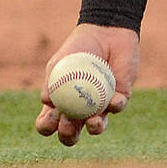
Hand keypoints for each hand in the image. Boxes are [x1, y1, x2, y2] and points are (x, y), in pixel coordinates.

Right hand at [35, 24, 138, 146]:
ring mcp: (100, 105)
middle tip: (68, 123)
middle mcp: (79, 109)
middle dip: (68, 136)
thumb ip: (50, 81)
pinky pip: (117, 107)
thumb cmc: (78, 48)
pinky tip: (113, 99)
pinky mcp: (120, 97)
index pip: (48, 124)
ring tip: (93, 121)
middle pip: (71, 134)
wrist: (104, 31)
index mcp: (60, 103)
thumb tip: (46, 102)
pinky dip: (115, 105)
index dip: (46, 127)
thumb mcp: (59, 63)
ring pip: (97, 127)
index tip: (49, 117)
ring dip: (95, 128)